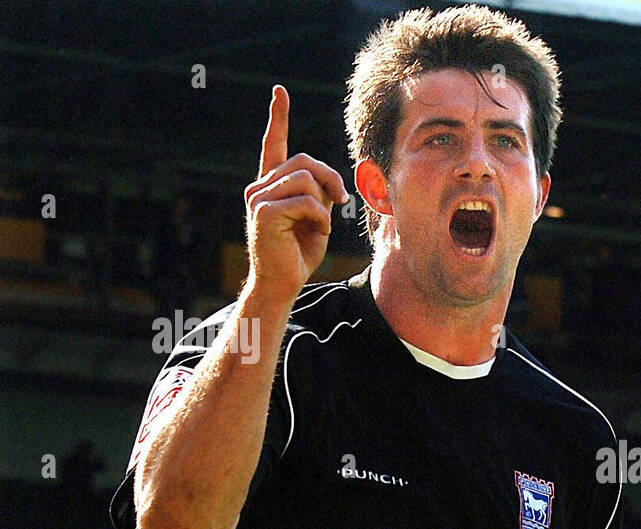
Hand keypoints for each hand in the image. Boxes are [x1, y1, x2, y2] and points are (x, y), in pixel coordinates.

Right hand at [243, 85, 348, 303]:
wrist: (282, 283)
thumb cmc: (299, 253)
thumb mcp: (316, 217)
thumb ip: (319, 193)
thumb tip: (330, 183)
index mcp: (271, 185)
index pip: (274, 145)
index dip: (279, 117)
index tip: (280, 91)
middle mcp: (260, 186)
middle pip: (305, 161)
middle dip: (331, 179)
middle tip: (341, 201)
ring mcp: (258, 197)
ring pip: (306, 179)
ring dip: (325, 202)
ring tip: (321, 224)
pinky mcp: (264, 211)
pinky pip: (306, 201)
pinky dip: (321, 217)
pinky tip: (317, 232)